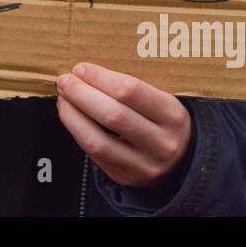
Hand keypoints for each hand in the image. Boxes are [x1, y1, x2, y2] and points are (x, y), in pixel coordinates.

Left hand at [56, 63, 191, 189]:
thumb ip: (133, 90)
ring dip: (73, 115)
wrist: (182, 164)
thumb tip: (85, 73)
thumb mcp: (163, 103)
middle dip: (81, 94)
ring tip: (63, 98)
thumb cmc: (163, 122)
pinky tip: (71, 116)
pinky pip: (94, 154)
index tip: (80, 68)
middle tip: (65, 81)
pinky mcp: (125, 178)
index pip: (131, 91)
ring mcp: (143, 165)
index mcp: (173, 116)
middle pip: (112, 115)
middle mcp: (162, 143)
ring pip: (98, 141)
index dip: (100, 77)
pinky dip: (77, 132)